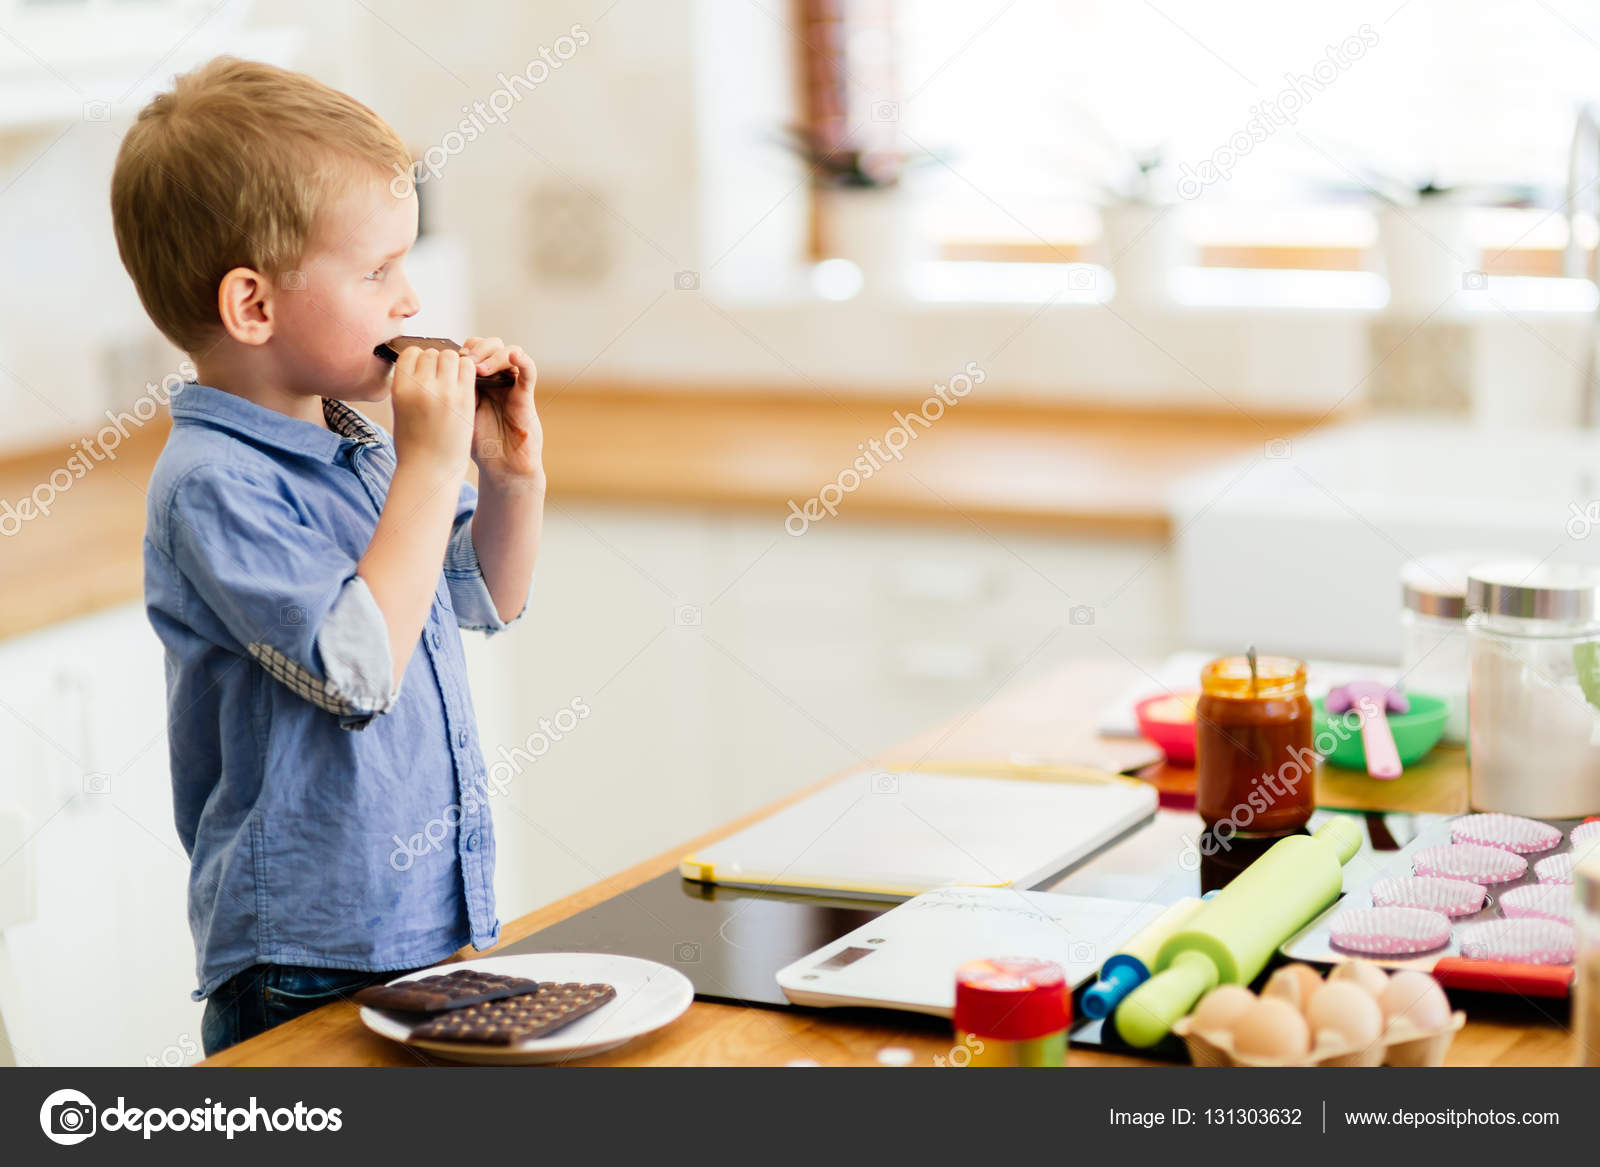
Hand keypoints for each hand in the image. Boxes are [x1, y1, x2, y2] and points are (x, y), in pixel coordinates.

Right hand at [388, 345, 475, 478]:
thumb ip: (408, 386)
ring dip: (454, 364)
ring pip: (452, 356)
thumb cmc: (414, 444)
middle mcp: (421, 387)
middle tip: (442, 378)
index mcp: (400, 389)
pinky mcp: (464, 400)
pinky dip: (468, 372)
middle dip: (438, 361)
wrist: (430, 470)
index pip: (411, 353)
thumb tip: (419, 364)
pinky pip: (468, 368)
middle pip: (432, 353)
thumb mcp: (400, 410)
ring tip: (454, 381)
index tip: (425, 370)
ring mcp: (444, 392)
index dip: (419, 359)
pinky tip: (466, 385)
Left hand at [458, 336, 543, 484]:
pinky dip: (523, 360)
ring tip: (479, 368)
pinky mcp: (526, 395)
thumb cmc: (474, 442)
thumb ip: (447, 391)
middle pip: (489, 344)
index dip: (460, 348)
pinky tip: (514, 357)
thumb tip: (425, 370)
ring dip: (492, 355)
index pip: (471, 348)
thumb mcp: (454, 411)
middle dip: (476, 348)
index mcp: (476, 379)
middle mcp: (495, 377)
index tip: (446, 357)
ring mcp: (511, 384)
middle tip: (463, 359)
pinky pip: (529, 371)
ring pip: (507, 352)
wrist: (499, 465)